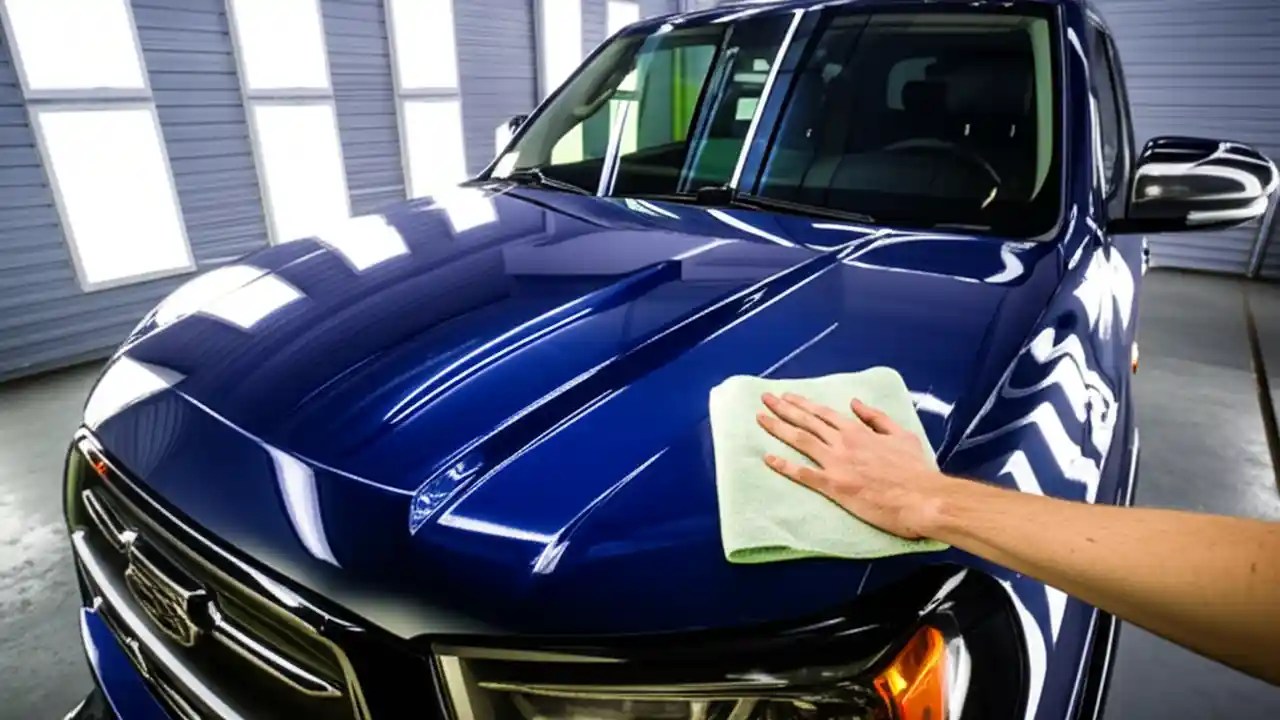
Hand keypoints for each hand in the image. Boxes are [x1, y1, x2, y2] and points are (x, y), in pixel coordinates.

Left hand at [756, 393, 957, 538]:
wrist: (922, 498)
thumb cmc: (915, 469)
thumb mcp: (900, 434)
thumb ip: (876, 418)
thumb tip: (855, 402)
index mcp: (858, 431)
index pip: (823, 413)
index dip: (802, 404)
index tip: (786, 396)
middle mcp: (842, 443)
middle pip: (806, 422)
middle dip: (782, 409)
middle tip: (764, 399)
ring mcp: (836, 464)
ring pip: (801, 441)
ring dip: (777, 429)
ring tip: (760, 419)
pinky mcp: (834, 486)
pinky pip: (803, 474)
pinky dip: (784, 466)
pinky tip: (768, 458)